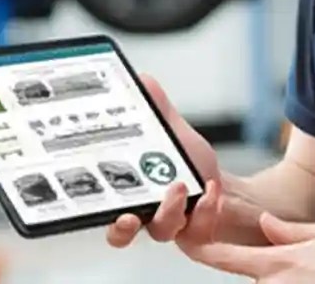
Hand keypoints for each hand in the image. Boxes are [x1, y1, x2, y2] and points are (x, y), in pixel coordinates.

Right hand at [106, 74, 220, 247]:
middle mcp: (144, 217)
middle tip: (128, 213)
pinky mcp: (199, 232)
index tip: (93, 198)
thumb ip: (156, 109)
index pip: (101, 211)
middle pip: (120, 234)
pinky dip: (206, 210)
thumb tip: (143, 79)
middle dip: (122, 226)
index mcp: (128, 195)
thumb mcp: (170, 133)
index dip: (90, 210)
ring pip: (163, 231)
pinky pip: (199, 230)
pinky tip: (211, 189)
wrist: (224, 189)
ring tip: (179, 185)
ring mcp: (172, 227)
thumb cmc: (189, 165)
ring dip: (169, 210)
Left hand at [181, 213, 314, 283]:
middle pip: (248, 275)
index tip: (187, 238)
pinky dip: (295, 282)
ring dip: (281, 276)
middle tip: (302, 257)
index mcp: (276, 264)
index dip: (200, 247)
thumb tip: (264, 223)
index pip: (222, 257)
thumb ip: (286, 230)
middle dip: (260, 264)